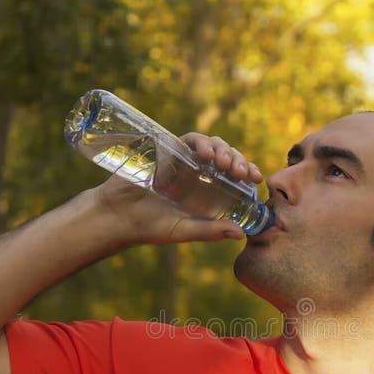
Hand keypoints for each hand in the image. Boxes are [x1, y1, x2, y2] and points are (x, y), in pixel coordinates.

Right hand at [93, 133, 262, 246]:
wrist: (117, 215)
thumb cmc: (150, 227)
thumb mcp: (185, 230)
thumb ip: (210, 232)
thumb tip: (242, 234)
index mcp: (207, 190)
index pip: (233, 175)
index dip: (247, 172)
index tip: (256, 178)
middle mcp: (198, 173)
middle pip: (226, 157)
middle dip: (238, 160)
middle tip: (241, 172)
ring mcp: (184, 160)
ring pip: (212, 144)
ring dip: (223, 149)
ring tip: (224, 163)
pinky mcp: (168, 150)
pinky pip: (190, 140)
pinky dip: (201, 143)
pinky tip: (206, 154)